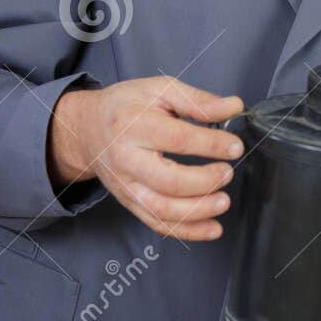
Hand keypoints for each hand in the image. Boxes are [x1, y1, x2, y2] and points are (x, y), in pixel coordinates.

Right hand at [49, 76, 243, 240]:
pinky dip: (187, 231)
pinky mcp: (129, 203)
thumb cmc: (127, 106)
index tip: (235, 147)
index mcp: (134, 125)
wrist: (86, 129)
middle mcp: (127, 159)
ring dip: (197, 212)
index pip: (177, 139)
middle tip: (227, 173)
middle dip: (203, 181)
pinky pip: (157, 224)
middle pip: (167, 181)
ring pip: (161, 210)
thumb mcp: (159, 89)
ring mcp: (126, 186)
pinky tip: (212, 228)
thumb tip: (234, 106)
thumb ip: (197, 100)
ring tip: (223, 202)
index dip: (211, 145)